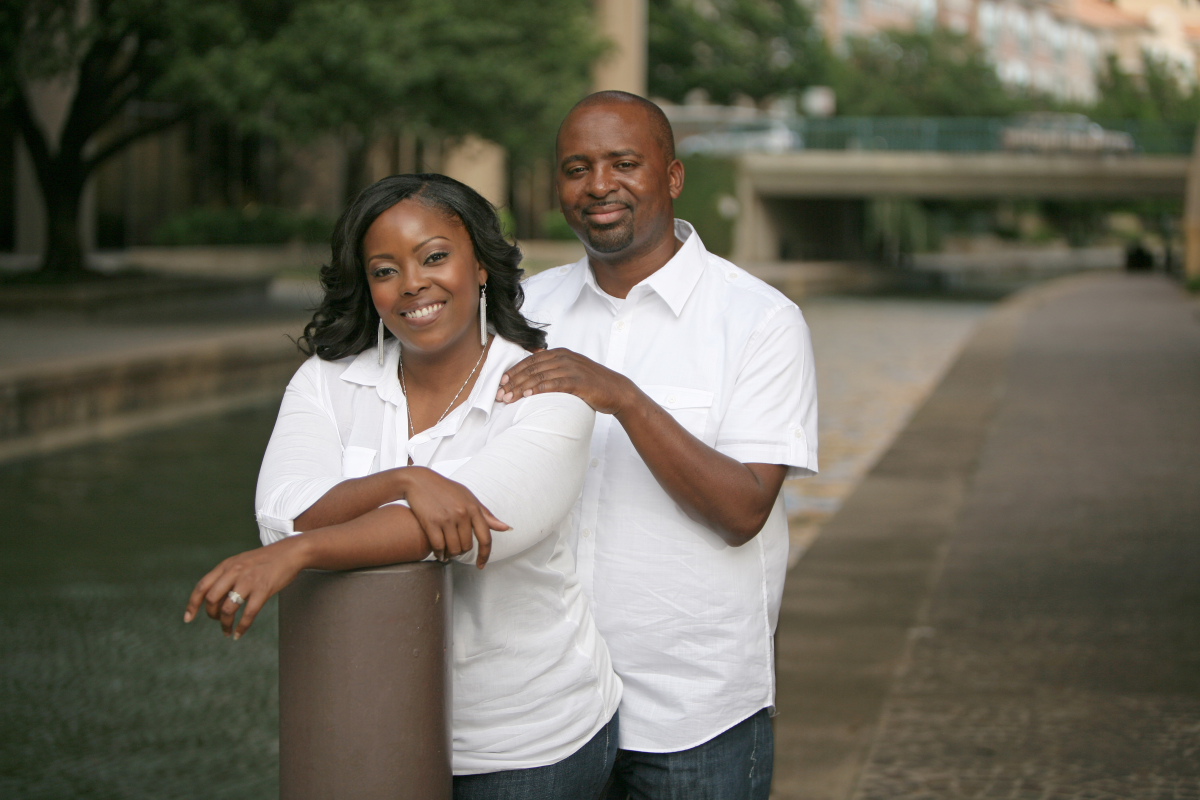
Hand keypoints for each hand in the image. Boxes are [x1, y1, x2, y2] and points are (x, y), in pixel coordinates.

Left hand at [183, 538, 304, 638]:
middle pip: (211, 600)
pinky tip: (239, 634)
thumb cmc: (266, 560)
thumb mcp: (241, 562)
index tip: (188, 619)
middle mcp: (234, 572)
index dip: (192, 605)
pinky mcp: (263, 590)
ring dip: (225, 624)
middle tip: (218, 621)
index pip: (202, 587)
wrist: (291, 553)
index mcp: (227, 565)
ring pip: (228, 609)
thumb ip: (227, 575)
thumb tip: (213, 598)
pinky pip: (248, 614)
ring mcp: (249, 581)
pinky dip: (242, 627)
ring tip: (227, 631)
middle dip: (211, 615)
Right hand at [402, 467, 508, 567]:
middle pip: (467, 546)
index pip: (485, 538)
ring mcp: (447, 518)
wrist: (419, 481)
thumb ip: (486, 515)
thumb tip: (506, 528)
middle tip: (455, 549)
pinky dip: (439, 553)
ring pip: (454, 548)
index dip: (485, 555)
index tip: (481, 565)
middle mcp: (462, 514)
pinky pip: (439, 547)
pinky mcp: (431, 522)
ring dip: (450, 554)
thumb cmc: (446, 489)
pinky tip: (439, 553)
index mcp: (474, 508)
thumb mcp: (469, 497)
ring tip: (447, 552)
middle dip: (461, 551)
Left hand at [497, 348, 632, 414]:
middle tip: (500, 394)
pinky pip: (553, 384)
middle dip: (514, 382)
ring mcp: (571, 369)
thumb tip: (536, 367)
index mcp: (560, 353)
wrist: (617, 391)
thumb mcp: (572, 370)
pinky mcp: (578, 382)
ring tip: (508, 399)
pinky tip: (528, 396)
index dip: (514, 371)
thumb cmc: (593, 384)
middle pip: (532, 368)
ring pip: (539, 376)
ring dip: (521, 388)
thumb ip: (555, 367)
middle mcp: (564, 358)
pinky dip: (539, 389)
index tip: (502, 382)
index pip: (531, 360)